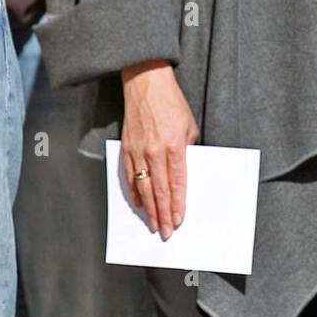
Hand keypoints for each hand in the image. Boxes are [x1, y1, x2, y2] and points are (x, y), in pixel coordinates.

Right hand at [120, 59, 199, 237]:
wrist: (146, 84)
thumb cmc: (172, 103)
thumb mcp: (189, 126)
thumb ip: (189, 150)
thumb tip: (187, 172)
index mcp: (173, 146)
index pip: (177, 183)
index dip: (178, 205)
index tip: (179, 220)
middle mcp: (154, 152)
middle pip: (159, 191)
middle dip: (163, 214)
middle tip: (166, 232)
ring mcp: (137, 151)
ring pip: (143, 188)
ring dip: (149, 209)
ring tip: (153, 225)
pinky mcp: (126, 148)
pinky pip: (129, 177)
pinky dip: (134, 193)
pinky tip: (139, 204)